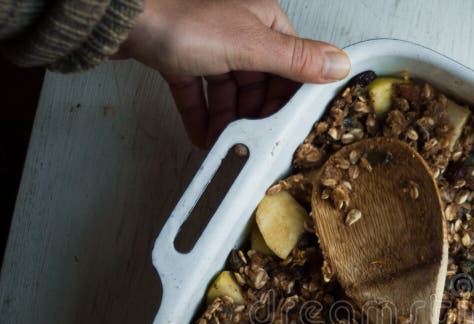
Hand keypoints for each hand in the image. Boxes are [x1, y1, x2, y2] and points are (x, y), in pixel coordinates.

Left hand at [119, 0, 350, 146]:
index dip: (286, 102)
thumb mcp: (250, 45)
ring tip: (225, 143)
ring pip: (227, 90)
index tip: (284, 128)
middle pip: (258, 84)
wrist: (120, 18)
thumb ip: (297, 60)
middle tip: (252, 141)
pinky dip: (201, 114)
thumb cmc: (180, 20)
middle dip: (253, 115)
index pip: (289, 68)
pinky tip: (202, 135)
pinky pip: (198, 92)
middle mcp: (240, 28)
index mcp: (264, 20)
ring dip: (226, 120)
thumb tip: (342, 64)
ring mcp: (208, 42)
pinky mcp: (180, 55)